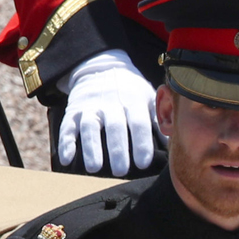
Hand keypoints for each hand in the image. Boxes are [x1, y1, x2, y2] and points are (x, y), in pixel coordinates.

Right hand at [57, 49, 158, 175]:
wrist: (103, 68)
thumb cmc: (132, 92)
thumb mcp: (148, 98)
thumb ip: (159, 120)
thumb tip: (173, 145)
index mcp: (133, 100)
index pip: (139, 122)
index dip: (141, 143)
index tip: (143, 163)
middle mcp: (111, 102)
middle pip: (114, 127)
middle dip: (117, 149)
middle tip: (121, 171)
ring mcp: (90, 106)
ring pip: (89, 127)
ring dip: (91, 147)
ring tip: (94, 168)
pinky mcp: (73, 111)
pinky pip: (68, 127)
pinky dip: (66, 143)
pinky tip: (67, 159)